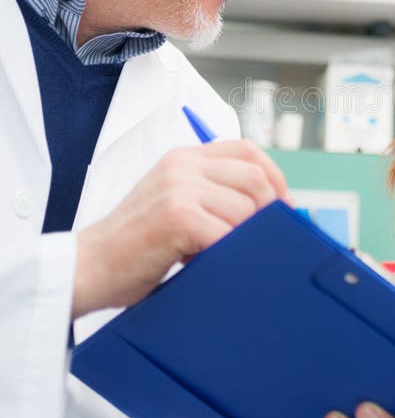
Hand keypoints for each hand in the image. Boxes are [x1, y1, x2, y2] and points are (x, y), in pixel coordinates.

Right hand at [73, 139, 288, 315]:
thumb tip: (273, 207)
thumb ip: (212, 194)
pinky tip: (206, 262)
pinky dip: (228, 253)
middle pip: (255, 178)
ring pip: (245, 209)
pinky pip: (228, 233)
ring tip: (218, 253)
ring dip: (243, 238)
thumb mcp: (175, 202)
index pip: (248, 151)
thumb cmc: (136, 244)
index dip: (274, 177)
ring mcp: (180, 188)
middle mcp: (182, 166)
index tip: (283, 206)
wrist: (87, 267)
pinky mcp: (178, 216)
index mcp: (184, 157)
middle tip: (266, 239)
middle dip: (270, 211)